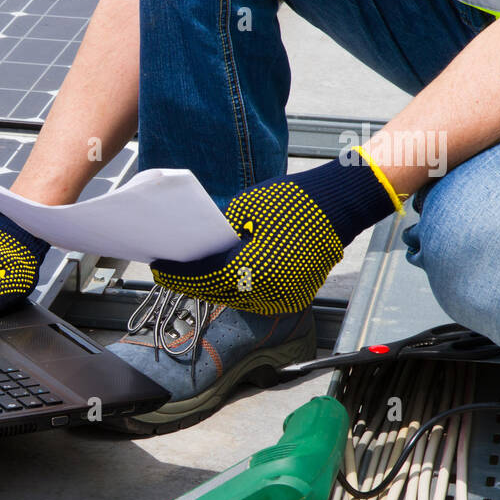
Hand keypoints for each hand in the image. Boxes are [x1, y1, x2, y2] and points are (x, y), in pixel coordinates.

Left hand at [150, 153, 401, 314]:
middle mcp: (267, 292)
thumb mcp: (244, 210)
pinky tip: (222, 276)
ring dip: (213, 287)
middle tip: (171, 270)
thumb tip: (197, 247)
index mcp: (251, 270)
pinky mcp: (294, 296)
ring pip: (236, 299)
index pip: (202, 279)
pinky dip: (237, 288)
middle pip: (216, 293)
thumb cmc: (292, 201)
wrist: (341, 204)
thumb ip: (219, 234)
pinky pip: (256, 297)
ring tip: (193, 272)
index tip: (159, 267)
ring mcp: (283, 297)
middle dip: (191, 281)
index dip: (177, 274)